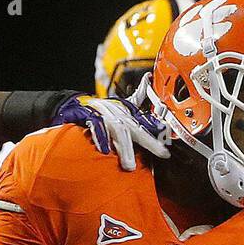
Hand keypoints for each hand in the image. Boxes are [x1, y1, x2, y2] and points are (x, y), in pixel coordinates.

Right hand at [53, 94, 169, 170]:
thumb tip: (148, 78)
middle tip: (160, 154)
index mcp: (127, 113)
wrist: (76, 105)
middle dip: (149, 142)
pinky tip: (104, 150)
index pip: (145, 124)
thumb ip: (137, 96)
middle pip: (136, 128)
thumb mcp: (121, 104)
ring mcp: (104, 114)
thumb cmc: (102, 110)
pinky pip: (96, 127)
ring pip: (118, 130)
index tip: (167, 152)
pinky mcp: (89, 116)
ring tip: (129, 166)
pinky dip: (100, 137)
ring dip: (125, 148)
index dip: (158, 134)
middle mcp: (118, 112)